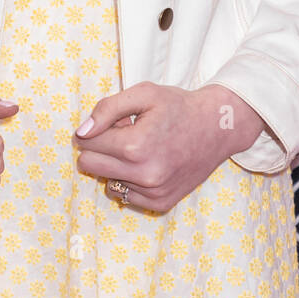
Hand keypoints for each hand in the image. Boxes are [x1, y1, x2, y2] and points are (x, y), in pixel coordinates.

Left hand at [73, 82, 265, 212]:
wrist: (217, 128)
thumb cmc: (178, 106)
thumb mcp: (143, 94)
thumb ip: (106, 109)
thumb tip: (81, 133)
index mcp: (135, 146)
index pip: (86, 143)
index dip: (95, 128)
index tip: (114, 122)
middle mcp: (143, 174)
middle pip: (89, 166)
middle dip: (99, 148)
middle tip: (123, 134)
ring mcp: (152, 192)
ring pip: (106, 181)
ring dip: (115, 165)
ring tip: (140, 149)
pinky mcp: (160, 203)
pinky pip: (123, 195)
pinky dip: (128, 180)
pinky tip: (148, 164)